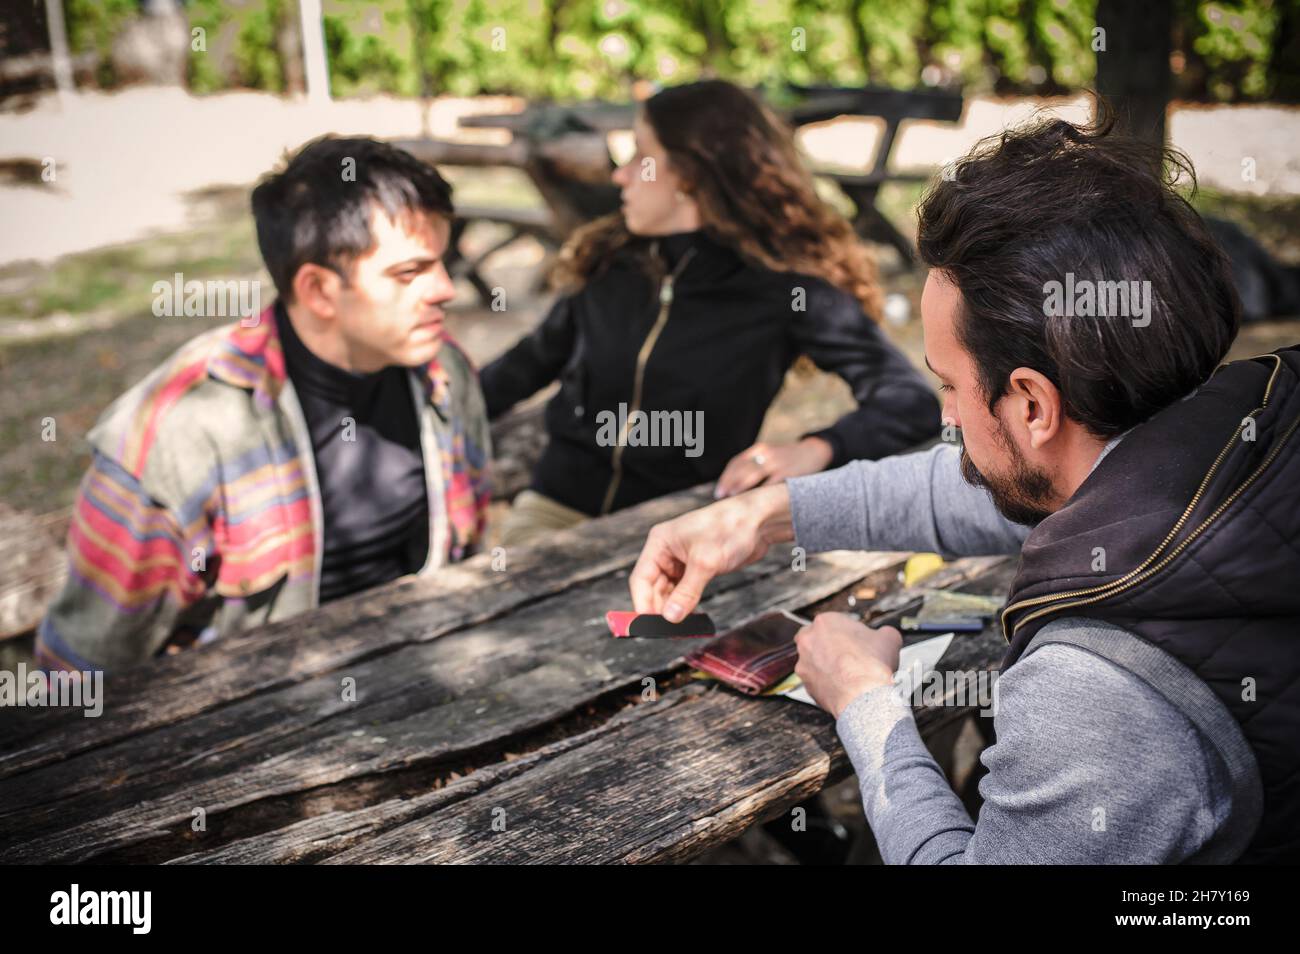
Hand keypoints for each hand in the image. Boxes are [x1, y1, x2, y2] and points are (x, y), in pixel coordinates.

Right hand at [629, 483, 793, 621]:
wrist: (759, 520)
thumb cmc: (730, 528)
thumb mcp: (705, 562)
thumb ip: (686, 592)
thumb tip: (670, 618)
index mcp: (660, 542)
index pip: (641, 578)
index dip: (643, 604)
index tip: (649, 627)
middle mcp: (667, 551)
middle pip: (653, 588)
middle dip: (660, 610)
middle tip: (669, 632)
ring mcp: (681, 560)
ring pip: (669, 592)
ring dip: (674, 610)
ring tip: (683, 629)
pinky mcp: (697, 567)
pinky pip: (684, 591)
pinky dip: (687, 605)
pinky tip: (693, 618)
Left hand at [714, 437, 833, 498]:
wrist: (814, 451)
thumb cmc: (787, 458)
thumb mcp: (769, 456)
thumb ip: (754, 467)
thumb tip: (733, 487)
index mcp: (760, 449)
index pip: (736, 463)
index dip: (726, 478)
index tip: (719, 492)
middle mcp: (767, 454)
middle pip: (742, 471)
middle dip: (730, 486)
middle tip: (720, 499)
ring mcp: (778, 464)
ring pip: (754, 478)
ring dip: (741, 491)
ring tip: (733, 503)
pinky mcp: (789, 474)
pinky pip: (771, 487)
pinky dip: (761, 496)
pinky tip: (755, 505)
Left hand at [794, 613, 901, 718]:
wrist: (864, 696)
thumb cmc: (871, 666)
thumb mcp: (889, 638)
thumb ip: (883, 632)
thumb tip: (886, 635)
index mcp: (825, 621)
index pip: (834, 623)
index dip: (848, 634)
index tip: (856, 642)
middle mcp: (808, 640)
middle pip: (817, 639)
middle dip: (830, 647)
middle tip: (848, 656)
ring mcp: (804, 663)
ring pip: (813, 661)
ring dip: (826, 665)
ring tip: (846, 673)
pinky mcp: (805, 684)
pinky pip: (815, 681)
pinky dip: (826, 683)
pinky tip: (842, 686)